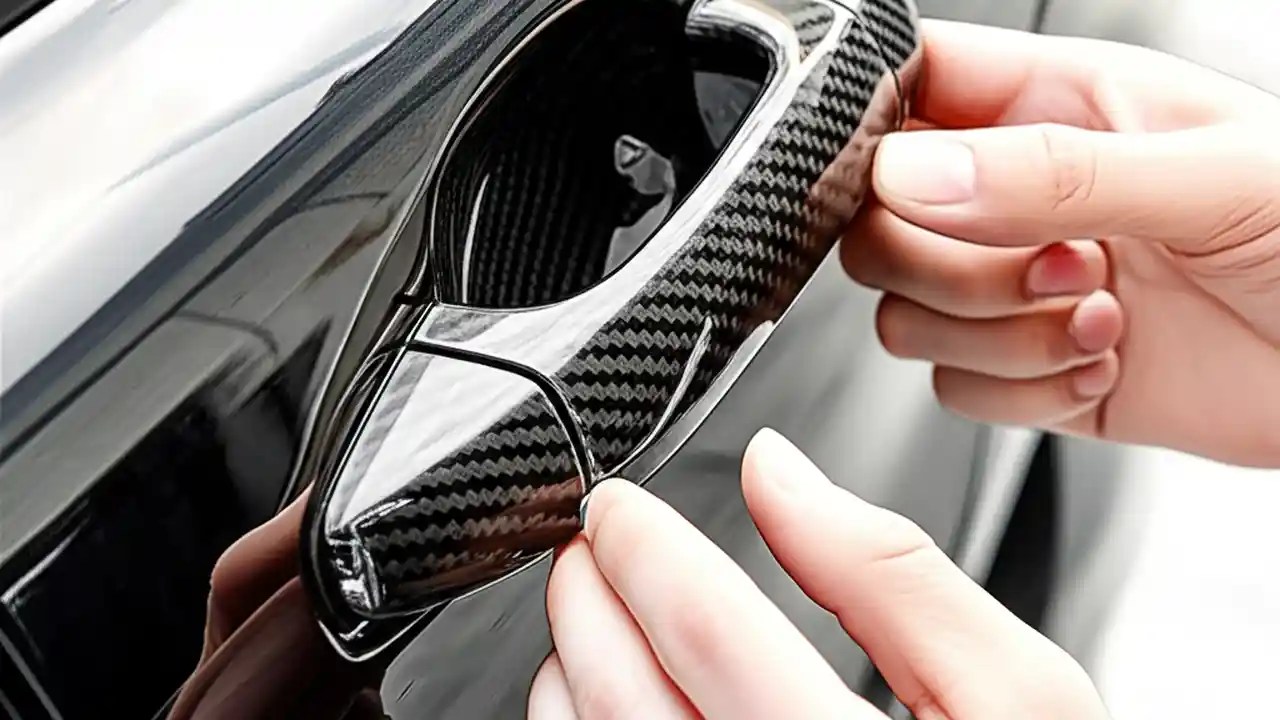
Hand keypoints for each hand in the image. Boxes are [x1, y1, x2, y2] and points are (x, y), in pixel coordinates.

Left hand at [529, 429, 1106, 718]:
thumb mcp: (1018, 688)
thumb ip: (893, 572)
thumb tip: (779, 474)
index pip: (710, 632)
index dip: (647, 548)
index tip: (620, 508)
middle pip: (627, 695)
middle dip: (590, 594)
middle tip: (594, 540)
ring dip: (574, 665)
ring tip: (595, 610)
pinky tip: (606, 698)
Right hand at [843, 20, 1279, 466]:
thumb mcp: (1212, 179)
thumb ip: (1053, 174)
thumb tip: (911, 174)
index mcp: (1061, 108)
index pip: (911, 86)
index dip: (880, 133)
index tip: (914, 183)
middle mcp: (1024, 199)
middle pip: (880, 226)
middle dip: (953, 268)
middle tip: (1061, 265)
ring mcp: (1022, 290)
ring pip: (907, 317)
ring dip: (998, 339)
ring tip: (1099, 319)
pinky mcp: (1033, 371)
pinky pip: (956, 392)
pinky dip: (1025, 394)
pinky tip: (1102, 366)